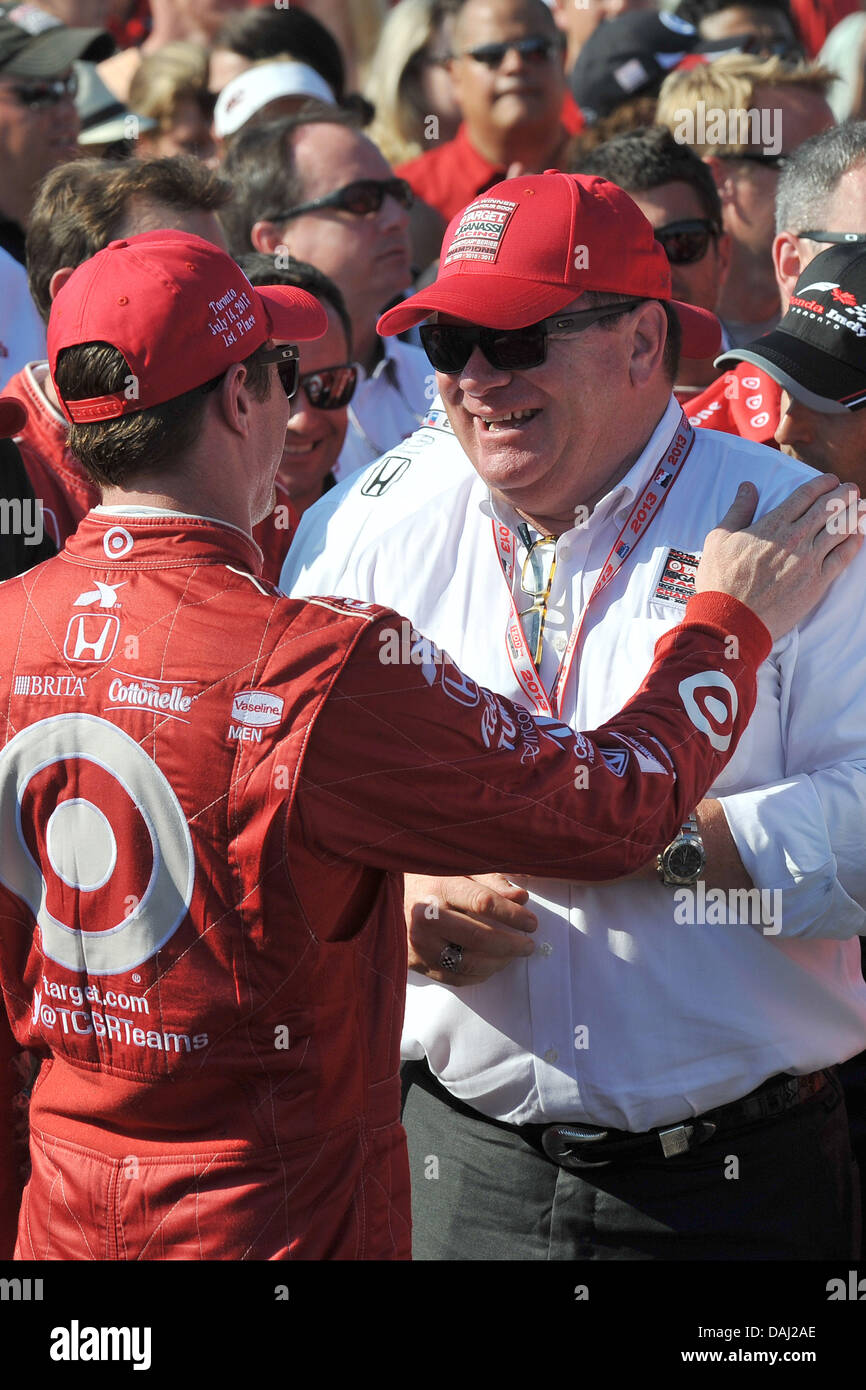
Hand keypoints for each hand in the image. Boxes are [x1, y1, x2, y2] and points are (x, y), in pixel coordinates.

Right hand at [404, 872, 537, 985]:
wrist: (384, 894)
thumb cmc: (428, 878)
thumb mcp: (458, 869)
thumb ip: (490, 882)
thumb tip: (521, 898)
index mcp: (438, 887)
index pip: (484, 903)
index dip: (513, 915)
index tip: (532, 922)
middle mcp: (424, 917)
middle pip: (479, 938)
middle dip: (511, 944)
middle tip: (529, 944)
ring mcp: (417, 943)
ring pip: (468, 962)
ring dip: (499, 962)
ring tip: (512, 955)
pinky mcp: (414, 963)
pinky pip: (454, 977)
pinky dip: (478, 975)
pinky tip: (490, 965)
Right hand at [696, 476, 862, 640]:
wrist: (732, 619)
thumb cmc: (721, 581)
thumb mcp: (719, 539)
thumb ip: (738, 510)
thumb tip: (748, 487)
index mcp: (773, 524)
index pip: (805, 495)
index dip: (822, 483)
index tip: (831, 479)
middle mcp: (795, 538)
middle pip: (828, 508)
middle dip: (844, 494)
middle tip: (852, 489)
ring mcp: (809, 560)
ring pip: (840, 529)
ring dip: (854, 514)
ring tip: (862, 506)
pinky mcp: (817, 582)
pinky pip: (843, 557)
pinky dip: (854, 542)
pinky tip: (860, 534)